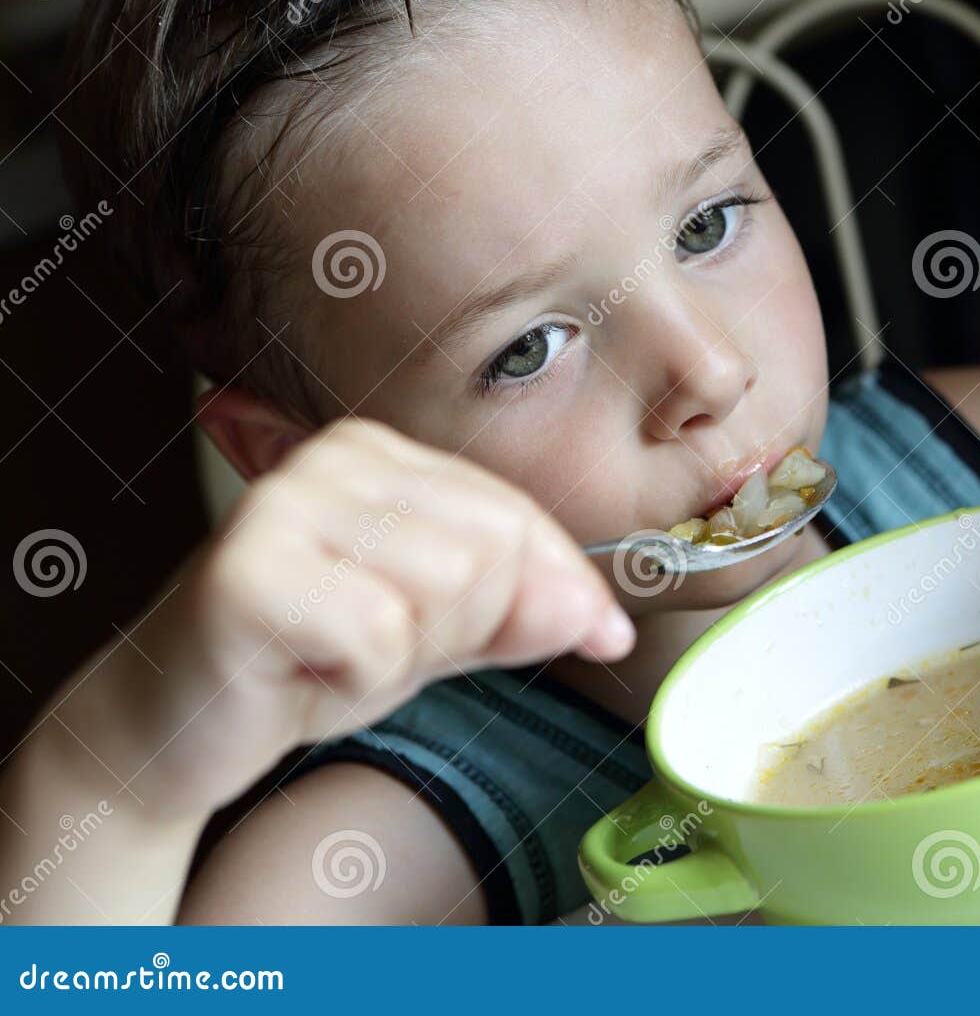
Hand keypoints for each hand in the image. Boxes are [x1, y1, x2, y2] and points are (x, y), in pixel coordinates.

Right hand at [51, 417, 634, 822]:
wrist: (173, 727)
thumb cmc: (304, 665)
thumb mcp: (437, 632)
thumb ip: (520, 612)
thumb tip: (608, 619)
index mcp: (380, 452)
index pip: (519, 514)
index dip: (563, 588)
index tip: (597, 634)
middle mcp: (333, 458)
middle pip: (492, 549)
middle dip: (462, 627)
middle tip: (383, 647)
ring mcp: (284, 504)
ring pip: (447, 584)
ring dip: (406, 654)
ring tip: (340, 652)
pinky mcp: (247, 569)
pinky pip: (377, 635)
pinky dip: (357, 679)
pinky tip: (306, 667)